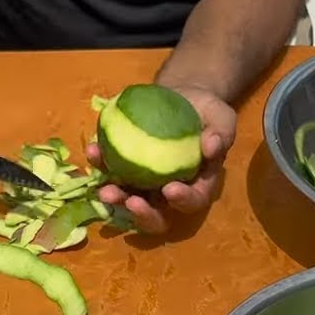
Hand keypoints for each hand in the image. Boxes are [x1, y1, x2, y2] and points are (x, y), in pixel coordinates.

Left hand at [86, 85, 236, 233]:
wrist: (183, 98)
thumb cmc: (206, 113)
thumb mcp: (221, 118)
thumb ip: (221, 133)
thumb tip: (212, 146)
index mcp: (198, 186)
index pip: (193, 201)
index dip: (183, 200)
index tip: (170, 190)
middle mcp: (168, 193)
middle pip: (157, 215)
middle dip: (142, 214)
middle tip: (131, 202)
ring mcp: (144, 183)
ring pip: (128, 200)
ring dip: (115, 198)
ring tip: (104, 190)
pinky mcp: (125, 168)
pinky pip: (110, 172)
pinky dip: (101, 165)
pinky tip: (93, 151)